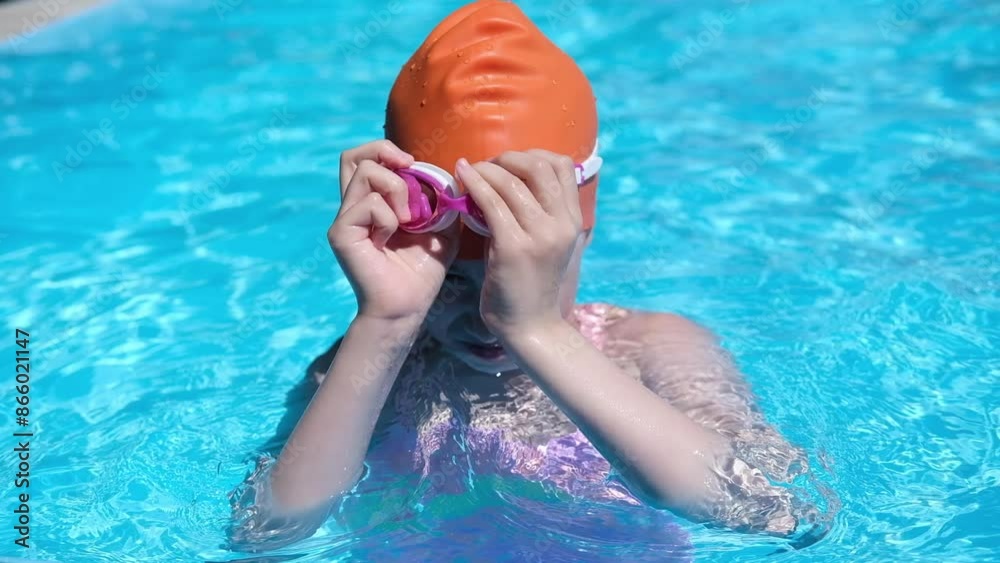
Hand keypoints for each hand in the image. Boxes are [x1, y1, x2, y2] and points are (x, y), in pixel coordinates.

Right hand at [329, 140, 458, 320]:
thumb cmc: (420, 271)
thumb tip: (447, 174)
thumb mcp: (440, 229)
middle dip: (384, 152)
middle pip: (352, 156)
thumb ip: (441, 200)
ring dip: (397, 189)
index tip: (414, 166)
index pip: (365, 158)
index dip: (389, 151)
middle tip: (408, 169)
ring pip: (365, 173)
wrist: (407, 306)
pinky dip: (389, 216)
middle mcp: (354, 206)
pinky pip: (369, 204)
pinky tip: (390, 238)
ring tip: (407, 219)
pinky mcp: (341, 233)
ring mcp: (345, 219)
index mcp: (372, 202)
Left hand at [455, 150, 583, 336]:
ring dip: (485, 169)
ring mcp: (539, 235)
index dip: (532, 155)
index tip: (509, 165)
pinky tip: (461, 178)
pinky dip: (473, 184)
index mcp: (573, 220)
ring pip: (510, 181)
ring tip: (469, 172)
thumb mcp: (547, 242)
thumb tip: (513, 177)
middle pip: (538, 165)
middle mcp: (561, 223)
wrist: (530, 326)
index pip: (561, 165)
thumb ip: (541, 212)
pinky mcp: (513, 248)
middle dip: (507, 158)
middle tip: (487, 167)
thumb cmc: (532, 283)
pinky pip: (490, 203)